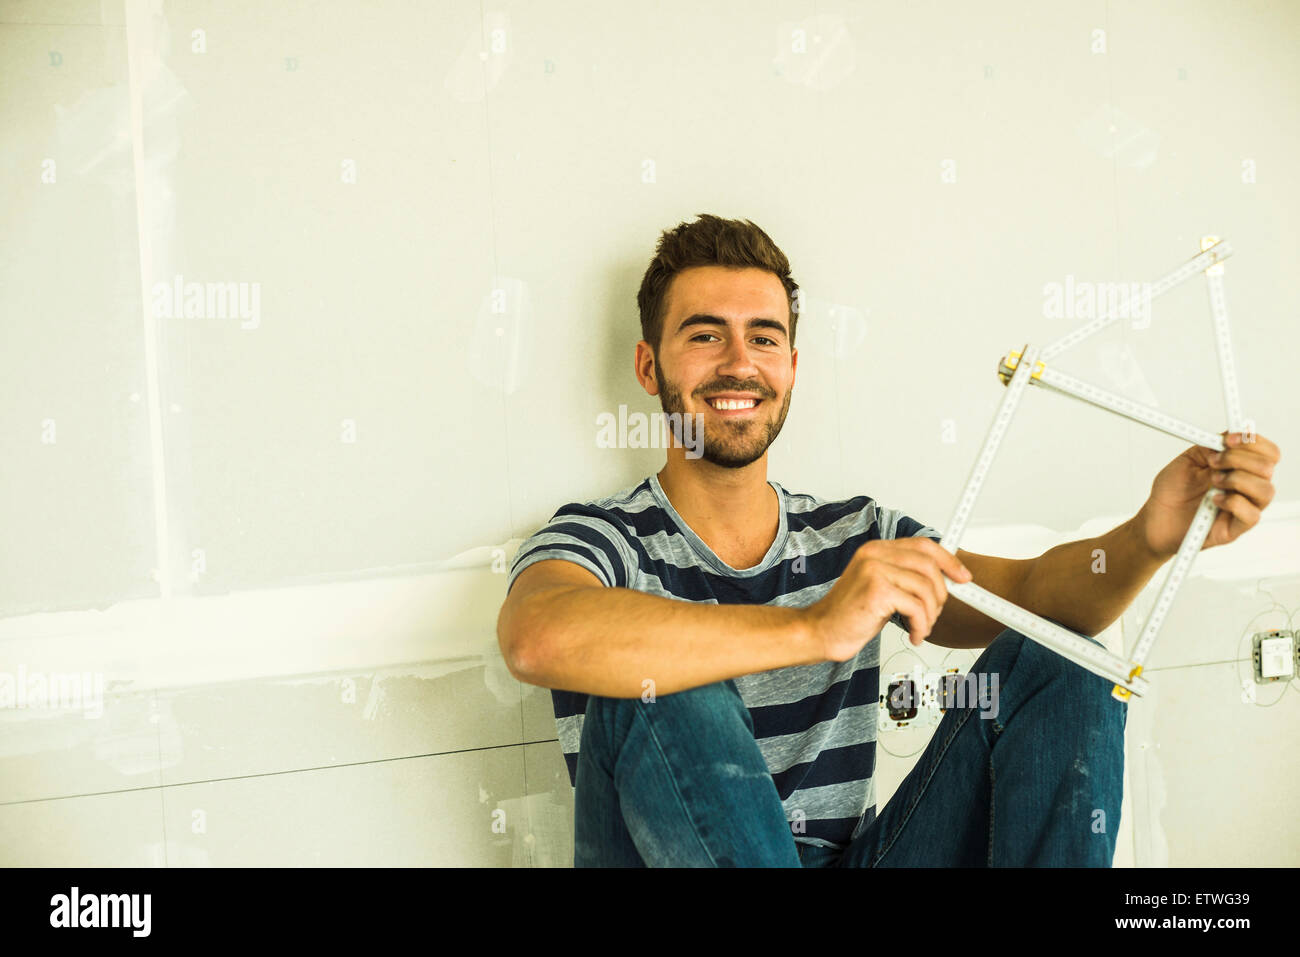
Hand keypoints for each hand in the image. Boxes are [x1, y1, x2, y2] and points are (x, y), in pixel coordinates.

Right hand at [805, 538, 971, 660]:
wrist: (821, 632)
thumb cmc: (850, 615)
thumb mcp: (881, 589)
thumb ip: (906, 579)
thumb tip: (945, 580)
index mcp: (876, 550)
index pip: (923, 545)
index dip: (948, 560)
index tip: (963, 577)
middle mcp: (875, 554)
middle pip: (930, 566)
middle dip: (941, 595)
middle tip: (933, 614)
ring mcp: (874, 570)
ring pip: (926, 588)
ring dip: (930, 616)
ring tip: (919, 627)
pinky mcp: (877, 591)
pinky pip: (917, 607)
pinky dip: (921, 626)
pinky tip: (913, 635)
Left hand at [1135, 430, 1280, 558]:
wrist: (1156, 518)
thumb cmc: (1173, 492)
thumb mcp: (1189, 460)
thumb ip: (1211, 445)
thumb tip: (1231, 435)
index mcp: (1241, 467)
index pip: (1267, 452)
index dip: (1253, 442)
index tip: (1228, 440)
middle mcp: (1247, 486)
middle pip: (1268, 467)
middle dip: (1238, 458)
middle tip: (1213, 462)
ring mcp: (1245, 507)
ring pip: (1265, 490)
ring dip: (1237, 480)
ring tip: (1213, 482)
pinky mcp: (1237, 527)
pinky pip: (1252, 515)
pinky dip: (1233, 503)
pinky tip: (1214, 500)